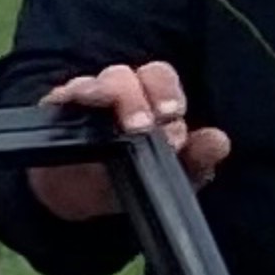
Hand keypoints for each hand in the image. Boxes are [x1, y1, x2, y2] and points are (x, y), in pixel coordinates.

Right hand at [27, 62, 229, 221]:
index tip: (172, 116)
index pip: (159, 79)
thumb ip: (198, 159)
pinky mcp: (55, 112)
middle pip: (128, 75)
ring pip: (95, 82)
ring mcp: (85, 100)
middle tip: (142, 126)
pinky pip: (59, 95)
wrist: (80, 200)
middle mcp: (119, 92)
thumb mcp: (171, 176)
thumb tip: (218, 141)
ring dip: (104, 95)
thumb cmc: (131, 178)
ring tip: (111, 123)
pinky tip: (71, 102)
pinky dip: (66, 96)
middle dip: (137, 96)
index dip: (167, 94)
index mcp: (150, 99)